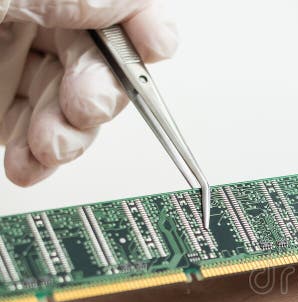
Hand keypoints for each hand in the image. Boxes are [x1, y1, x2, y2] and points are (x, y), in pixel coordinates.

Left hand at [0, 0, 177, 185]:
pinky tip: (33, 163)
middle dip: (102, 92)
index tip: (156, 46)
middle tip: (89, 107)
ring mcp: (10, 58)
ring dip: (71, 134)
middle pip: (99, 59)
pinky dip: (37, 157)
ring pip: (68, 103)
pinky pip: (29, 131)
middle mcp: (31, 17)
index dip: (144, 26)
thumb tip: (136, 10)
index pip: (116, 3)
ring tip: (54, 146)